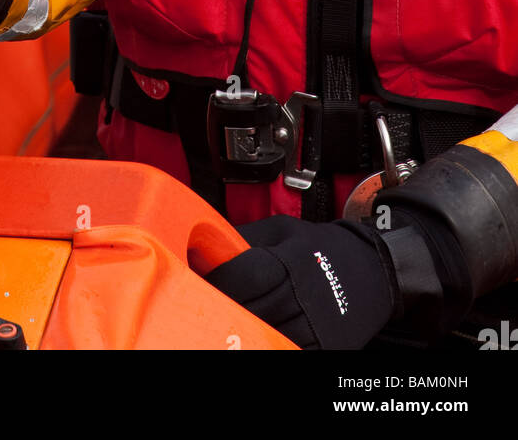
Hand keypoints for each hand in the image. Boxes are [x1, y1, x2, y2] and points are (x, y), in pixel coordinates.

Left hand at [205, 215, 399, 349]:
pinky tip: (259, 332)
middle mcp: (304, 293)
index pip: (242, 276)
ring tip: (235, 316)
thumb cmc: (321, 246)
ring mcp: (316, 324)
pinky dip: (269, 342)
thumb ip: (244, 237)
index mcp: (290, 261)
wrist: (373, 268)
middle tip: (213, 300)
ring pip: (266, 334)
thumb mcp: (282, 229)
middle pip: (250, 308)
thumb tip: (204, 245)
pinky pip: (289, 349)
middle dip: (226, 304)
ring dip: (245, 326)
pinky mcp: (325, 346)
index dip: (217, 279)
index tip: (205, 278)